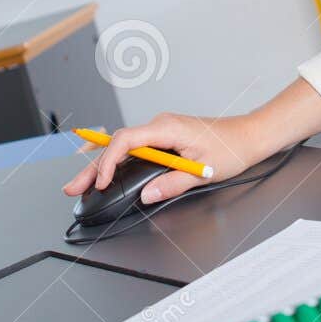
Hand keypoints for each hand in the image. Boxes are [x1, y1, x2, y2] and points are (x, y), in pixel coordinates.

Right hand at [62, 112, 270, 206]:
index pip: (126, 140)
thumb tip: (146, 195)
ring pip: (122, 147)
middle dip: (92, 167)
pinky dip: (116, 161)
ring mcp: (159, 131)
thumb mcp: (202, 171)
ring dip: (101, 165)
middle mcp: (159, 125)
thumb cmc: (231, 148)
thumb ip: (172, 184)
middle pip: (117, 144)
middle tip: (72, 187)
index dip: (108, 161)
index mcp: (166, 128)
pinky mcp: (162, 138)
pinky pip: (133, 148)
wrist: (248, 136)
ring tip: (81, 184)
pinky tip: (104, 172)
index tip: (101, 182)